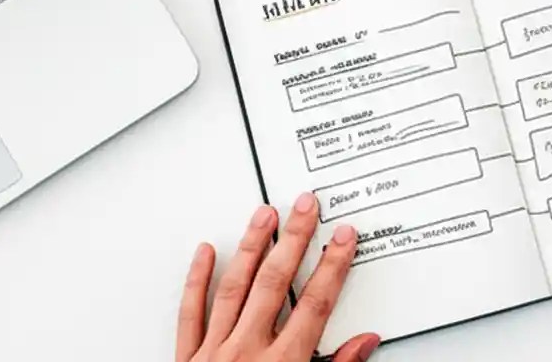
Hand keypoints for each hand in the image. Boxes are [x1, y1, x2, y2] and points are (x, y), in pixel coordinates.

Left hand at [177, 193, 379, 361]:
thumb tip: (365, 343)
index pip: (315, 304)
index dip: (332, 266)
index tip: (343, 237)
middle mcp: (247, 354)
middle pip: (275, 283)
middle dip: (294, 239)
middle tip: (306, 205)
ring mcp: (213, 354)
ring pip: (233, 288)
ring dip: (251, 246)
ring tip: (264, 214)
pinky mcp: (185, 361)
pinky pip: (190, 313)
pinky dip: (197, 280)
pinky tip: (206, 251)